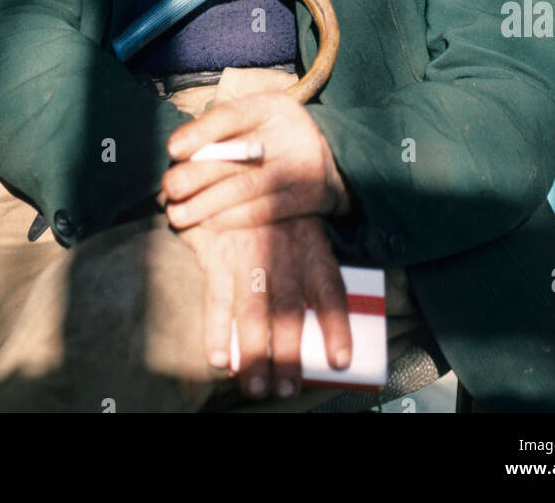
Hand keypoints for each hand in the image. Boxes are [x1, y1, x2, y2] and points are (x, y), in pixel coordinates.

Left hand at [162, 90, 351, 231]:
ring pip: (245, 188)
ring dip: (206, 204)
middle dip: (196, 174)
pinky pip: (262, 211)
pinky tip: (206, 222)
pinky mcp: (306, 197)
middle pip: (236, 155)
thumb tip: (177, 153)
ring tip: (177, 214)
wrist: (331, 162)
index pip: (232, 116)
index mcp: (273, 105)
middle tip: (169, 187)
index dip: (199, 133)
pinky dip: (230, 219)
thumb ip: (223, 131)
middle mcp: (290, 132)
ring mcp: (301, 166)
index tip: (172, 150)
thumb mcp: (257, 120)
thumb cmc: (274, 138)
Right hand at [178, 215, 351, 400]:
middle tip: (287, 390)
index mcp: (310, 244)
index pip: (329, 289)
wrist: (231, 165)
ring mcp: (247, 252)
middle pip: (288, 310)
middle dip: (288, 354)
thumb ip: (311, 267)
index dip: (335, 326)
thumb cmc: (275, 210)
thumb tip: (328, 321)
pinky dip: (215, 330)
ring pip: (252, 311)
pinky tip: (219, 359)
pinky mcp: (216, 252)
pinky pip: (215, 297)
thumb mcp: (302, 226)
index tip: (339, 361)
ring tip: (255, 388)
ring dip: (254, 354)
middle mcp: (281, 250)